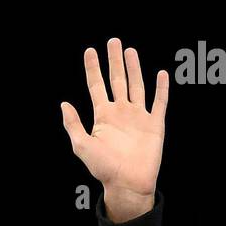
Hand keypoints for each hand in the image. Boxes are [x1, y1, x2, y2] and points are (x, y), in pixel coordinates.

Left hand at [61, 38, 167, 220]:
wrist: (128, 183)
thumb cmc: (104, 169)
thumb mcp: (82, 146)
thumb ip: (73, 125)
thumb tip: (64, 104)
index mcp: (103, 116)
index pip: (96, 86)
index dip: (92, 69)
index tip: (89, 51)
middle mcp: (120, 113)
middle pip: (117, 80)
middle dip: (114, 61)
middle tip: (113, 41)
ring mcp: (138, 117)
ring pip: (137, 86)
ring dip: (134, 68)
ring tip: (130, 51)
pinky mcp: (154, 125)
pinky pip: (159, 103)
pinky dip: (161, 89)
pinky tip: (161, 74)